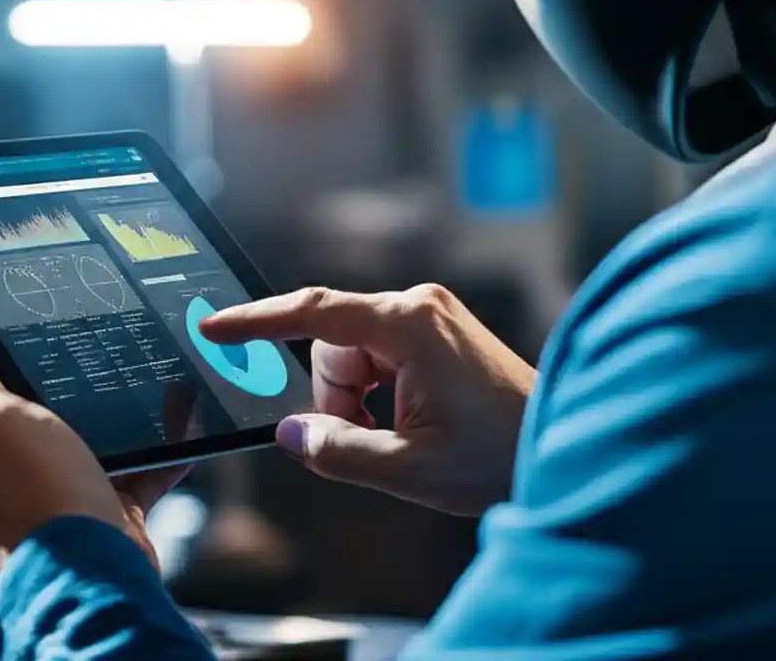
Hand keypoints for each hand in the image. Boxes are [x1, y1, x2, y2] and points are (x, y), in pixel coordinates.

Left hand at [0, 310, 187, 572]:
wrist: (95, 577)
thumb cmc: (36, 497)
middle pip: (13, 402)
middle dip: (41, 369)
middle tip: (71, 329)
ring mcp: (42, 491)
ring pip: (73, 433)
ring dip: (103, 409)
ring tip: (132, 373)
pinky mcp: (91, 508)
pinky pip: (125, 468)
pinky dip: (150, 450)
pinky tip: (175, 425)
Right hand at [200, 284, 535, 515]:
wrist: (559, 446)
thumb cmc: (499, 455)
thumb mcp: (409, 468)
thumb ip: (338, 451)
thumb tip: (291, 433)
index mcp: (409, 326)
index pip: (313, 314)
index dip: (257, 322)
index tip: (216, 329)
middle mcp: (418, 307)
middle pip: (331, 347)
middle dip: (336, 400)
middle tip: (373, 443)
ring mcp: (430, 316)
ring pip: (351, 357)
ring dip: (358, 402)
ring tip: (400, 438)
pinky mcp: (436, 331)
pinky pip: (377, 358)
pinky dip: (376, 393)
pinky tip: (408, 422)